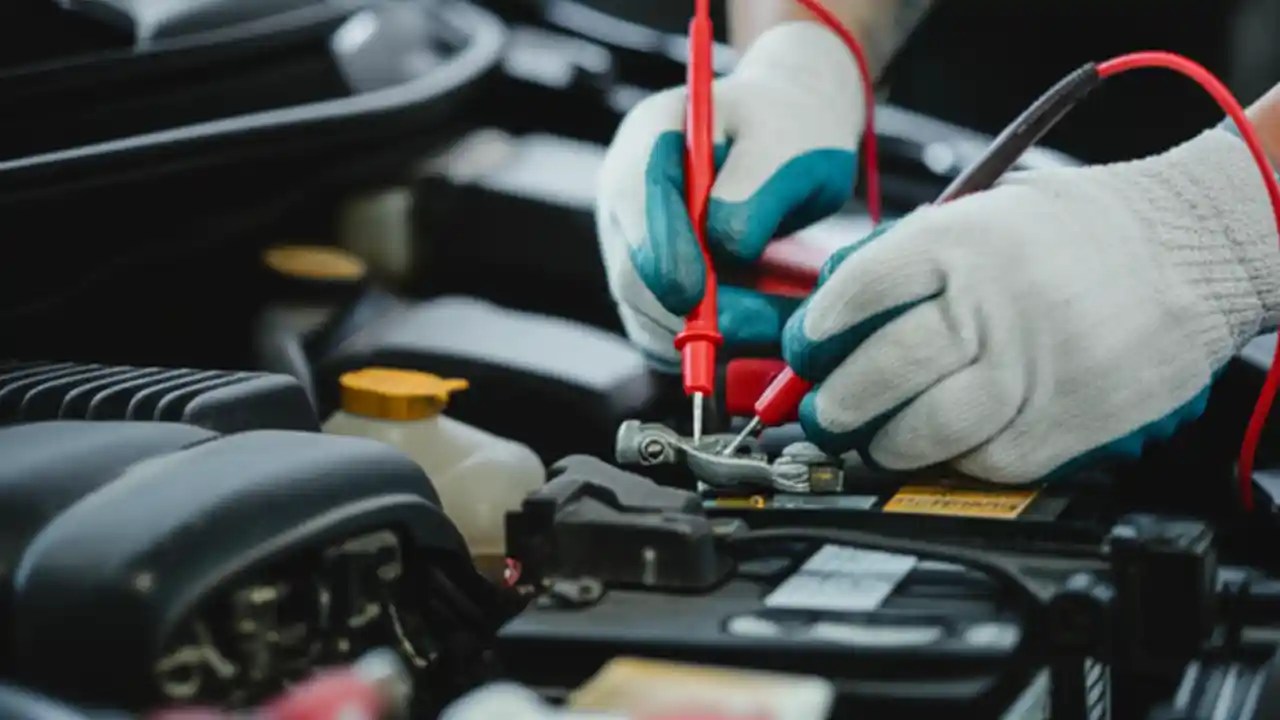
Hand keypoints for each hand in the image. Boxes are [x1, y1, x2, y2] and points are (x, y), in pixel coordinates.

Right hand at [596, 22, 863, 368]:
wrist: (786, 136)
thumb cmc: (790, 128)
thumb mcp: (787, 144)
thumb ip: (753, 193)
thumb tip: (724, 248)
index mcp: (650, 137)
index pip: (635, 202)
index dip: (660, 254)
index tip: (694, 295)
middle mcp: (625, 197)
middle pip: (632, 275)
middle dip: (694, 315)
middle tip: (766, 331)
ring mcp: (631, 244)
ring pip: (648, 317)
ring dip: (711, 340)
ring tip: (783, 333)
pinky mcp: (650, 285)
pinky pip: (666, 334)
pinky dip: (711, 347)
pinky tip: (765, 335)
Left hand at [782, 129, 1279, 483]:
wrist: (1195, 248)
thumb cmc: (1081, 230)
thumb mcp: (989, 212)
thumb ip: (917, 257)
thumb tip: (841, 318)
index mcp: (961, 242)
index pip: (857, 293)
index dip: (817, 331)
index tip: (807, 351)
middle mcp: (990, 304)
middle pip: (880, 371)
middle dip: (835, 404)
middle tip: (825, 415)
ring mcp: (1032, 366)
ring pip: (925, 429)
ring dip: (885, 446)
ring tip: (876, 441)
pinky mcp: (1068, 418)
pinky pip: (988, 459)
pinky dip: (956, 461)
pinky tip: (950, 445)